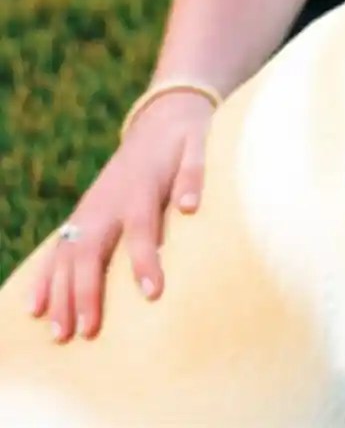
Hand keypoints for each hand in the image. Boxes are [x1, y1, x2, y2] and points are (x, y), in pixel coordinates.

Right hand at [28, 91, 216, 341]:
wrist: (160, 121)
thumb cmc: (185, 142)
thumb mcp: (199, 148)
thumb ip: (195, 175)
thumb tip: (192, 207)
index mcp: (141, 188)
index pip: (142, 229)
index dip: (146, 261)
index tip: (152, 294)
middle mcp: (108, 203)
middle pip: (91, 252)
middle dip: (87, 293)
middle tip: (87, 332)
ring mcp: (89, 210)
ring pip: (67, 257)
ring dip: (61, 296)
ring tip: (60, 335)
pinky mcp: (82, 216)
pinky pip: (57, 250)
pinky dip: (44, 279)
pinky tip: (34, 309)